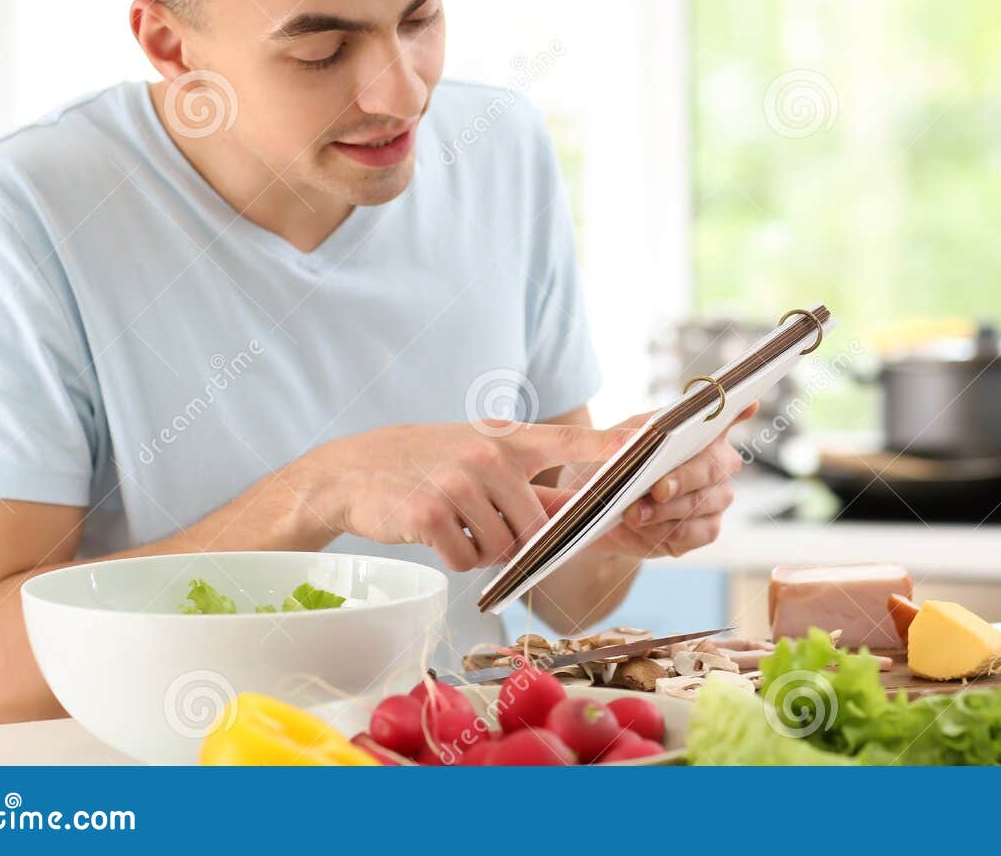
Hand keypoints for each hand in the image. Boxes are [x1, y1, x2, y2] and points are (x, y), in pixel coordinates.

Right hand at [295, 421, 636, 572]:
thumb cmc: (427, 462)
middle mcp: (487, 458)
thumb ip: (526, 482)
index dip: (609, 446)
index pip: (568, 442)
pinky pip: (466, 561)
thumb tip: (576, 517)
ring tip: (453, 520)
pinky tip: (433, 532)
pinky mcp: (429, 516)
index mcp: (506, 438)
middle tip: (481, 519)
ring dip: (481, 549)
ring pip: (501, 548)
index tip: (647, 441)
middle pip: (534, 525)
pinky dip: (455, 558)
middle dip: (514, 537)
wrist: (354, 470)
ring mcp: (458, 485)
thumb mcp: (478, 456)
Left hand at [564, 403, 756, 560]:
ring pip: (706, 503)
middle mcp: (716, 461)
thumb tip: (632, 439)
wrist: (602, 510)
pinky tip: (646, 530)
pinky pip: (700, 533)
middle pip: (715, 466)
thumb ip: (619, 441)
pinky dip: (670, 532)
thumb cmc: (612, 466)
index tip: (749, 403)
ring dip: (669, 511)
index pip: (725, 414)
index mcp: (696, 430)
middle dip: (685, 478)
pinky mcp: (706, 528)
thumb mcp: (605, 446)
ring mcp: (715, 496)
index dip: (740, 409)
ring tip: (634, 514)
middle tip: (657, 489)